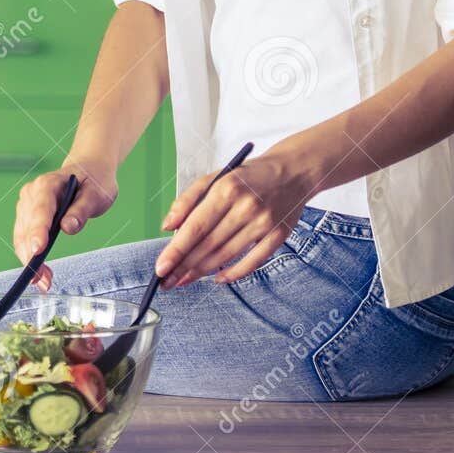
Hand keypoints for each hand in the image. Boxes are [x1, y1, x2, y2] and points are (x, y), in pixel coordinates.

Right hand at [12, 160, 119, 291]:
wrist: (88, 171)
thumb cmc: (93, 182)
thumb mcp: (96, 195)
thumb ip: (81, 210)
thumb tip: (68, 227)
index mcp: (47, 184)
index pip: (40, 210)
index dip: (37, 231)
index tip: (37, 251)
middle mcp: (32, 194)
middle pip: (26, 228)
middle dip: (32, 255)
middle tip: (44, 281)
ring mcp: (27, 205)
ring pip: (21, 237)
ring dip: (29, 260)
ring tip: (44, 282)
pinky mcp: (28, 216)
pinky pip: (24, 238)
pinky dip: (30, 256)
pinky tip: (40, 273)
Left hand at [154, 146, 316, 287]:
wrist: (293, 171)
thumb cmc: (247, 176)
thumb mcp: (215, 177)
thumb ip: (188, 200)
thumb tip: (167, 226)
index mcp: (226, 189)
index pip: (195, 227)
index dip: (176, 251)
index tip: (160, 268)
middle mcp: (246, 207)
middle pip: (209, 244)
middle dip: (184, 266)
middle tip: (167, 281)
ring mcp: (264, 223)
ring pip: (227, 255)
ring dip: (202, 272)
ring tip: (183, 281)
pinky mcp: (279, 235)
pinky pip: (253, 262)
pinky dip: (234, 273)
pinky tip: (217, 279)